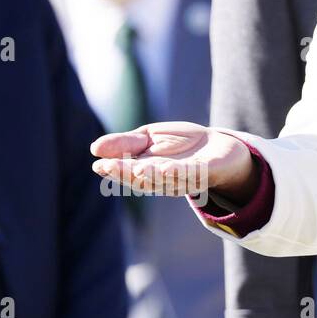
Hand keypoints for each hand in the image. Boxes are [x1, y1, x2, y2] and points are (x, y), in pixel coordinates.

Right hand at [90, 122, 256, 203]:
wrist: (221, 147)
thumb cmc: (182, 145)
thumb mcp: (150, 138)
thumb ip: (126, 143)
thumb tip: (95, 148)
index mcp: (147, 170)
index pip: (127, 172)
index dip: (113, 169)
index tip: (98, 164)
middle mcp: (163, 179)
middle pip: (140, 179)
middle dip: (124, 173)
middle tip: (106, 167)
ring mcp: (183, 178)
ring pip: (162, 179)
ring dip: (148, 175)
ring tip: (134, 168)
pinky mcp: (203, 173)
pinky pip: (187, 174)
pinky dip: (174, 172)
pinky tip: (161, 168)